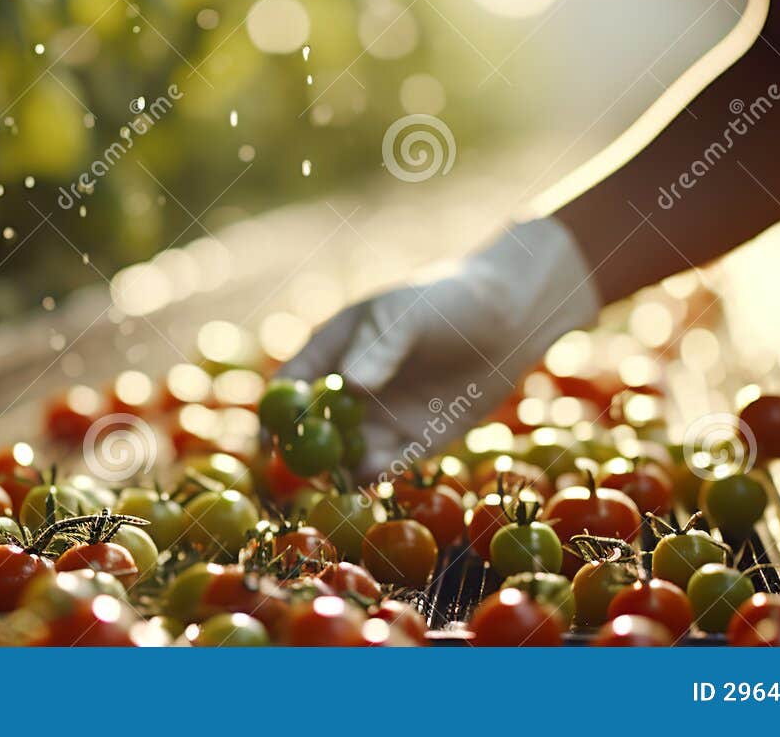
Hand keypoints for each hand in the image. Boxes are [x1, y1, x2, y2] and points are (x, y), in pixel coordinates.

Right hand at [276, 217, 600, 478]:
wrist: (508, 317)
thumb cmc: (449, 301)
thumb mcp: (408, 316)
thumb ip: (378, 350)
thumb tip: (351, 387)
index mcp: (335, 351)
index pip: (290, 386)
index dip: (276, 413)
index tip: (271, 437)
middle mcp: (353, 389)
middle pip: (315, 429)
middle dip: (308, 452)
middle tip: (309, 468)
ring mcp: (383, 416)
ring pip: (349, 453)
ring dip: (342, 469)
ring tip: (344, 478)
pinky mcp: (416, 439)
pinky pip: (389, 465)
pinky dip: (378, 475)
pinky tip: (377, 476)